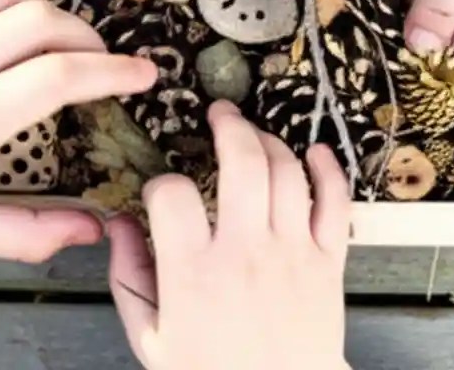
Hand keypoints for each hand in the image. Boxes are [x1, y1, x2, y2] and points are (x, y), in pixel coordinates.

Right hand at [109, 101, 350, 369]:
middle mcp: (246, 252)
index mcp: (195, 273)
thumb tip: (119, 227)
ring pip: (287, 171)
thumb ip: (130, 278)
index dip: (162, 184)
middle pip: (242, 161)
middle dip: (229, 125)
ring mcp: (292, 252)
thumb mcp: (153, 340)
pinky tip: (314, 152)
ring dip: (270, 141)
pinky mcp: (328, 261)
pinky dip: (328, 168)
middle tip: (220, 114)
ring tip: (255, 134)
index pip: (173, 195)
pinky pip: (335, 201)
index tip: (163, 193)